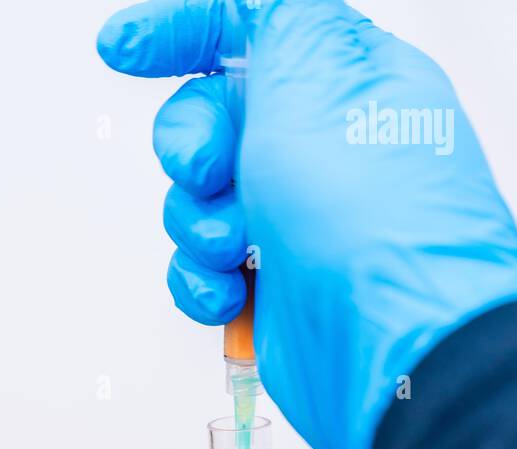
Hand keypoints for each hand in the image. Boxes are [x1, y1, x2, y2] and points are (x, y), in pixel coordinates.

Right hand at [98, 0, 516, 448]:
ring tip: (235, 247)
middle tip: (211, 171)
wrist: (390, 346)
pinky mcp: (271, 290)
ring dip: (195, 223)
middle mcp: (318, 151)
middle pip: (206, 120)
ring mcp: (294, 224)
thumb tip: (243, 13)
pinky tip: (230, 292)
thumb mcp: (322, 67)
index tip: (125, 50)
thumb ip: (272, 16)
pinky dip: (200, 282)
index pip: (247, 30)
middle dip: (189, 146)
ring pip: (193, 201)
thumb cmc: (375, 219)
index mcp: (342, 83)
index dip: (180, 32)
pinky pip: (199, 271)